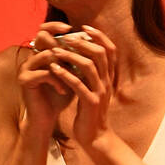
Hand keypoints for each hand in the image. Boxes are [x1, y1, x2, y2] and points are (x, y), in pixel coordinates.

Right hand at [16, 21, 75, 132]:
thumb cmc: (61, 95)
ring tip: (73, 78)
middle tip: (74, 54)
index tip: (72, 28)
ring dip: (63, 66)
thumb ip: (78, 58)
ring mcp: (25, 67)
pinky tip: (64, 91)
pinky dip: (58, 81)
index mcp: (40, 52)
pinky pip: (44, 73)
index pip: (44, 29)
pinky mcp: (24, 80)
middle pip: (41, 36)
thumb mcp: (72, 73)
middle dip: (61, 44)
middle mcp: (30, 57)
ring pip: (46, 55)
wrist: (47, 118)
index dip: (56, 25)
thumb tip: (94, 41)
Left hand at [47, 24, 116, 148]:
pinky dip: (66, 74)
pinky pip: (78, 85)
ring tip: (56, 51)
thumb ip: (90, 73)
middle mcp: (107, 82)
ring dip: (71, 56)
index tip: (84, 27)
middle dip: (83, 42)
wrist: (95, 137)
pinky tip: (54, 69)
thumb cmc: (90, 111)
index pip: (110, 50)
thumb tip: (80, 54)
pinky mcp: (90, 103)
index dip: (99, 36)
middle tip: (67, 37)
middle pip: (100, 53)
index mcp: (108, 77)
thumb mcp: (93, 89)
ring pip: (89, 66)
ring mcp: (100, 92)